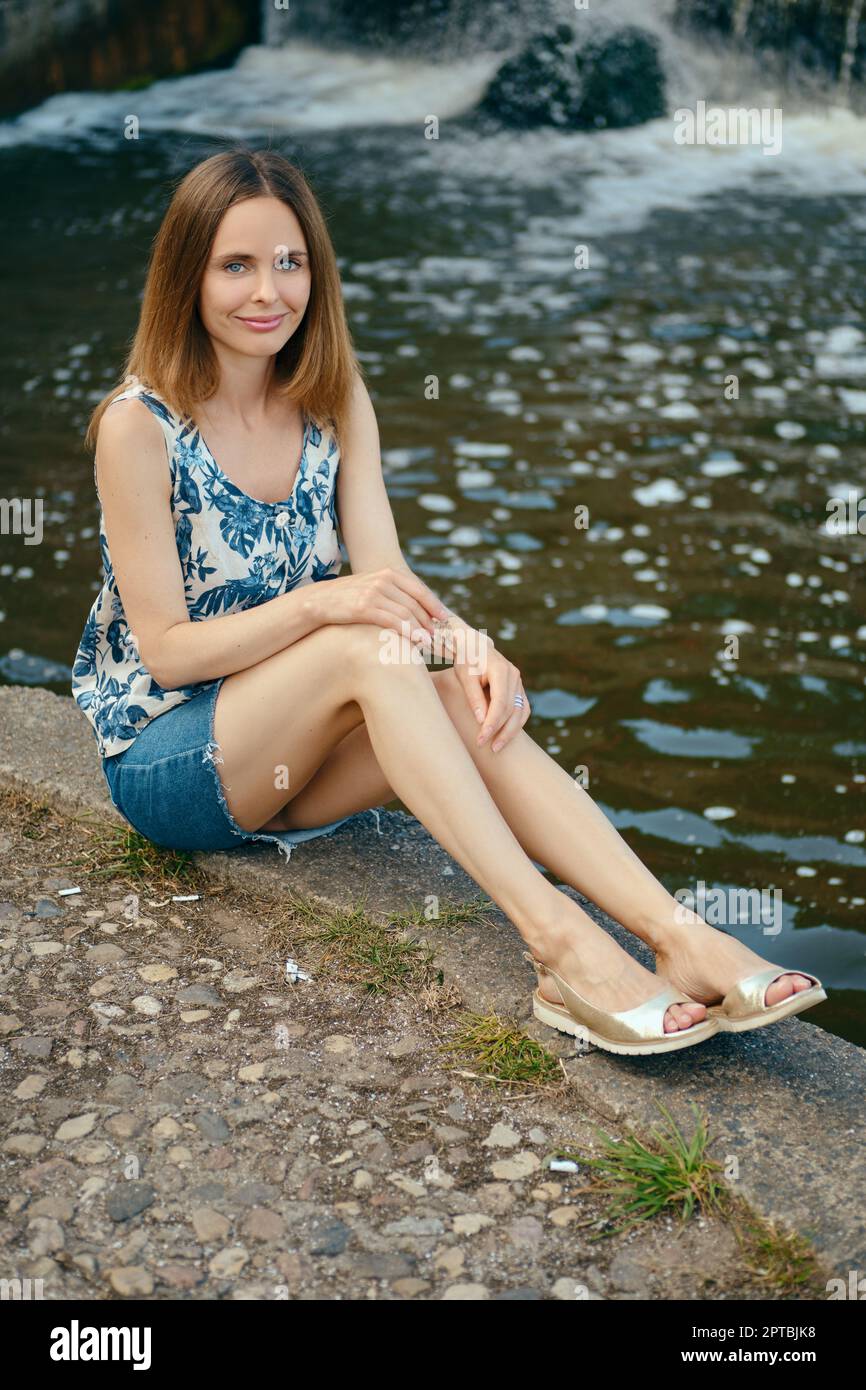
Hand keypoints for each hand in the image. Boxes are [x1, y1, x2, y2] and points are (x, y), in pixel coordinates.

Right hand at [321, 566, 447, 644]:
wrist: (319, 601)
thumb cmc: (349, 598)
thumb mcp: (372, 587)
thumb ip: (393, 592)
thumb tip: (416, 607)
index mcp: (388, 573)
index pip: (419, 590)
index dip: (434, 605)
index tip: (444, 618)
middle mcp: (383, 580)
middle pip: (415, 603)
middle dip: (428, 621)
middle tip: (436, 635)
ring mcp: (374, 593)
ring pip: (407, 613)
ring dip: (421, 629)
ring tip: (429, 642)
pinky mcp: (364, 608)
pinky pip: (393, 621)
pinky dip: (408, 632)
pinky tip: (415, 641)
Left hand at [452, 637, 530, 752]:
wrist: (474, 647)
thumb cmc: (466, 661)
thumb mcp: (465, 676)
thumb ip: (474, 697)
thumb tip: (482, 722)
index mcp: (501, 670)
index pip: (500, 702)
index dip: (492, 723)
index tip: (481, 738)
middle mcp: (514, 675)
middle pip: (511, 709)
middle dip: (499, 731)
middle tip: (484, 747)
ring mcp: (519, 682)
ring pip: (519, 712)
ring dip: (510, 732)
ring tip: (496, 748)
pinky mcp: (518, 689)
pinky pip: (522, 710)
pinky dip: (516, 724)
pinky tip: (506, 737)